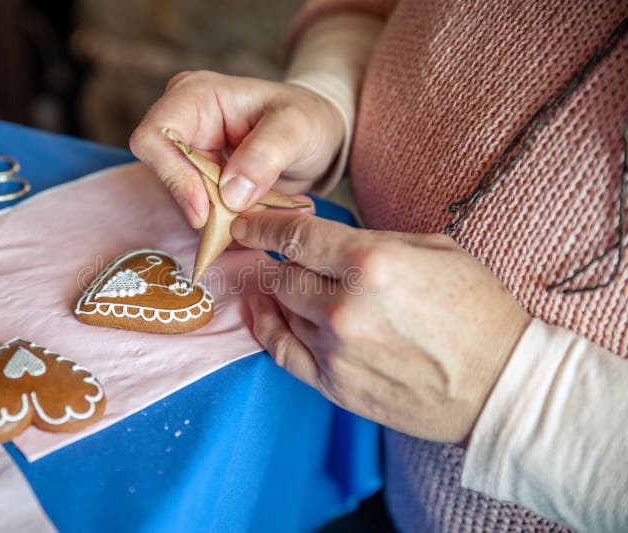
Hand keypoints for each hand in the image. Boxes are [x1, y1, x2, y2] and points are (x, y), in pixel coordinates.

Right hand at [129, 71, 343, 227]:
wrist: (320, 136)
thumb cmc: (308, 119)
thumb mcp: (298, 128)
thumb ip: (265, 154)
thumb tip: (230, 194)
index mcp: (194, 95)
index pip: (154, 138)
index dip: (172, 176)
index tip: (204, 211)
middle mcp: (183, 123)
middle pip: (163, 174)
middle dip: (198, 202)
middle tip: (237, 219)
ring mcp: (190, 153)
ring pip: (181, 198)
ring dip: (216, 216)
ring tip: (257, 214)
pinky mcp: (202, 181)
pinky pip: (201, 210)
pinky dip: (226, 221)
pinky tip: (255, 216)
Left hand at [231, 211, 531, 443]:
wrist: (499, 384)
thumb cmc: (476, 312)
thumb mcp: (433, 250)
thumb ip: (372, 241)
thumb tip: (328, 240)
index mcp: (371, 264)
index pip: (296, 237)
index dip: (264, 226)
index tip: (247, 223)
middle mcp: (345, 308)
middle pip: (283, 276)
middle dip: (283, 262)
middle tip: (286, 258)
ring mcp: (336, 351)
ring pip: (282, 311)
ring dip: (281, 295)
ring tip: (282, 283)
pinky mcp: (335, 386)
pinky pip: (282, 352)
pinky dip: (267, 328)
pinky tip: (262, 313)